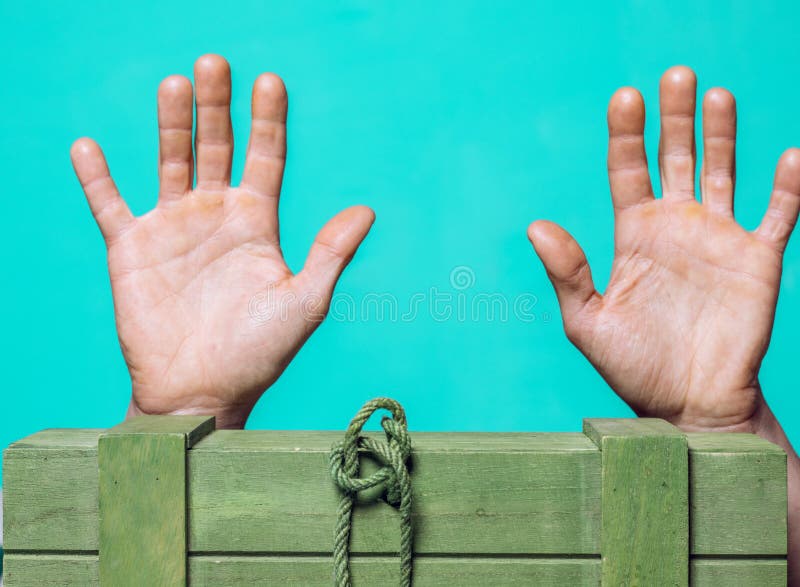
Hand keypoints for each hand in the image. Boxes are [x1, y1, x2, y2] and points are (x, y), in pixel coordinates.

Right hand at [70, 55, 374, 427]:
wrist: (202, 392)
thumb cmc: (258, 353)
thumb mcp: (304, 302)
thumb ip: (329, 254)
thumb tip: (367, 209)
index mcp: (257, 224)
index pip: (265, 158)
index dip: (268, 120)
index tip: (270, 79)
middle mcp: (216, 217)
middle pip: (217, 146)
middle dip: (217, 106)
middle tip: (214, 62)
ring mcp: (173, 229)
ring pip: (170, 161)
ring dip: (169, 123)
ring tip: (174, 83)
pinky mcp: (131, 249)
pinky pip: (108, 204)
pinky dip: (96, 177)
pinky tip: (88, 146)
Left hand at [528, 66, 799, 432]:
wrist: (687, 405)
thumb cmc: (634, 368)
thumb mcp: (588, 322)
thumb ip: (568, 272)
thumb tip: (536, 225)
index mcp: (633, 236)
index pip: (628, 171)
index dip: (626, 135)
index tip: (624, 97)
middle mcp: (675, 227)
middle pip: (674, 157)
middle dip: (674, 117)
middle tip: (675, 74)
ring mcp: (718, 239)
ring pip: (721, 171)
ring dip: (721, 134)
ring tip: (715, 94)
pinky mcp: (758, 260)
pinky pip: (779, 215)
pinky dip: (788, 186)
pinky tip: (790, 156)